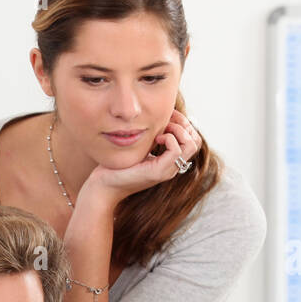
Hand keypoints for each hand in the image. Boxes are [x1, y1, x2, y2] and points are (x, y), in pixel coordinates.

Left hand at [78, 108, 203, 208]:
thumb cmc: (118, 166)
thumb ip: (153, 137)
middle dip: (184, 124)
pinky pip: (176, 150)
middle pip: (196, 141)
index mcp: (169, 162)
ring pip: (191, 145)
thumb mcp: (140, 147)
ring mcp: (166, 171)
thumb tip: (161, 119)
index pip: (192, 140)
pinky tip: (156, 137)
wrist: (104, 185)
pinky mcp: (158, 172)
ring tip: (162, 128)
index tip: (169, 115)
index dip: (184, 124)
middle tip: (167, 119)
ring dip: (179, 130)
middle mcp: (171, 168)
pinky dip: (169, 138)